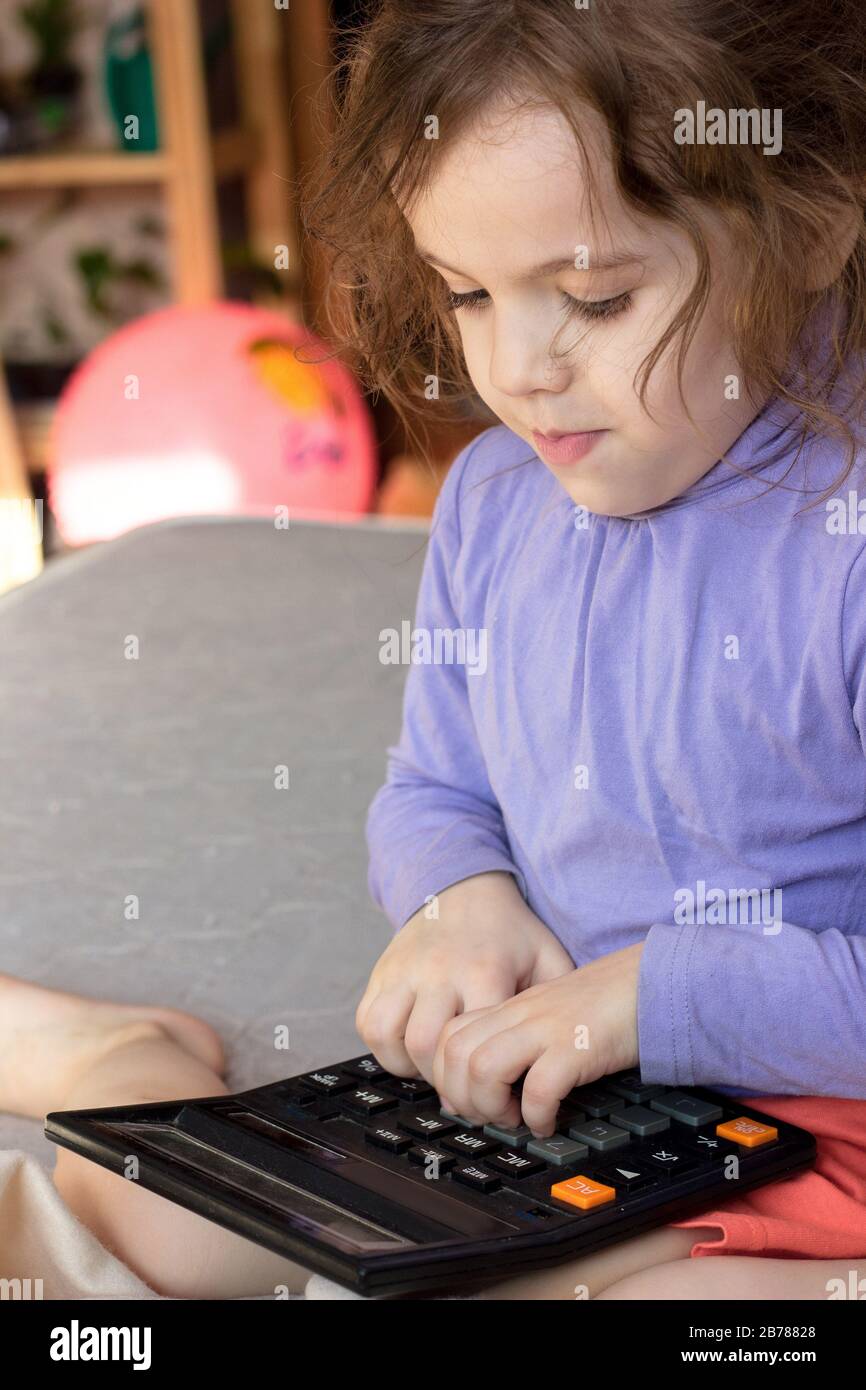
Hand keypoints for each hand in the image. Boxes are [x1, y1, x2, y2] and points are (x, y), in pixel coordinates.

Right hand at [355, 871, 573, 1084]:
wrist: (464, 888)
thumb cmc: (510, 932)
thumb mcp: (547, 959)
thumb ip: (554, 1006)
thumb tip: (553, 1060)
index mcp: (484, 970)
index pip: (476, 1042)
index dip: (489, 1083)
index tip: (503, 1099)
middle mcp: (439, 970)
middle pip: (426, 1045)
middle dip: (445, 1080)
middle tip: (466, 1092)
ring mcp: (405, 969)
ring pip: (391, 1036)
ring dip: (410, 1066)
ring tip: (436, 1070)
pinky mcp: (382, 971)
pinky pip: (368, 1023)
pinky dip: (385, 1047)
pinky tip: (411, 1050)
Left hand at [431, 942, 643, 1136]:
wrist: (649, 979)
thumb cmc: (604, 1003)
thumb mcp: (548, 1014)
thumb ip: (519, 1037)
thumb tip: (494, 1087)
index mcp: (510, 1007)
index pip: (448, 1036)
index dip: (447, 1077)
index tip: (469, 1101)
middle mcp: (520, 1014)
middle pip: (453, 1054)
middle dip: (462, 1097)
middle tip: (490, 1116)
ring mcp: (546, 1028)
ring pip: (482, 1069)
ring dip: (491, 1106)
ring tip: (516, 1119)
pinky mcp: (577, 1046)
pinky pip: (539, 1089)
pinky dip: (537, 1115)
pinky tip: (549, 1122)